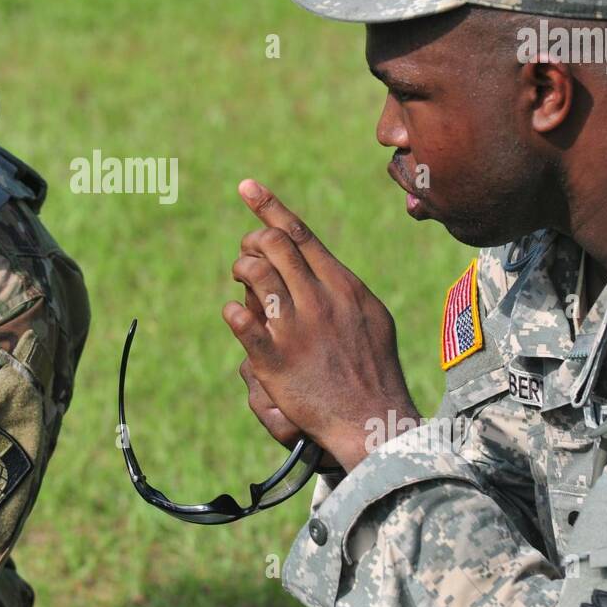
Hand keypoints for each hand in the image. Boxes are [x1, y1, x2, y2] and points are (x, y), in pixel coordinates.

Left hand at [222, 179, 418, 471]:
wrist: (373, 420)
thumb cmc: (373, 369)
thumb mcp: (370, 316)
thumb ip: (340, 286)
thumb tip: (315, 264)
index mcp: (342, 285)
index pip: (300, 234)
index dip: (268, 207)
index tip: (245, 186)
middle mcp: (319, 299)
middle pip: (272, 245)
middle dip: (250, 243)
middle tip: (246, 257)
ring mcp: (296, 329)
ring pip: (255, 274)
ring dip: (240, 272)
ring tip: (241, 284)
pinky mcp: (275, 360)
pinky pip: (241, 322)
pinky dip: (233, 312)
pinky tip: (236, 315)